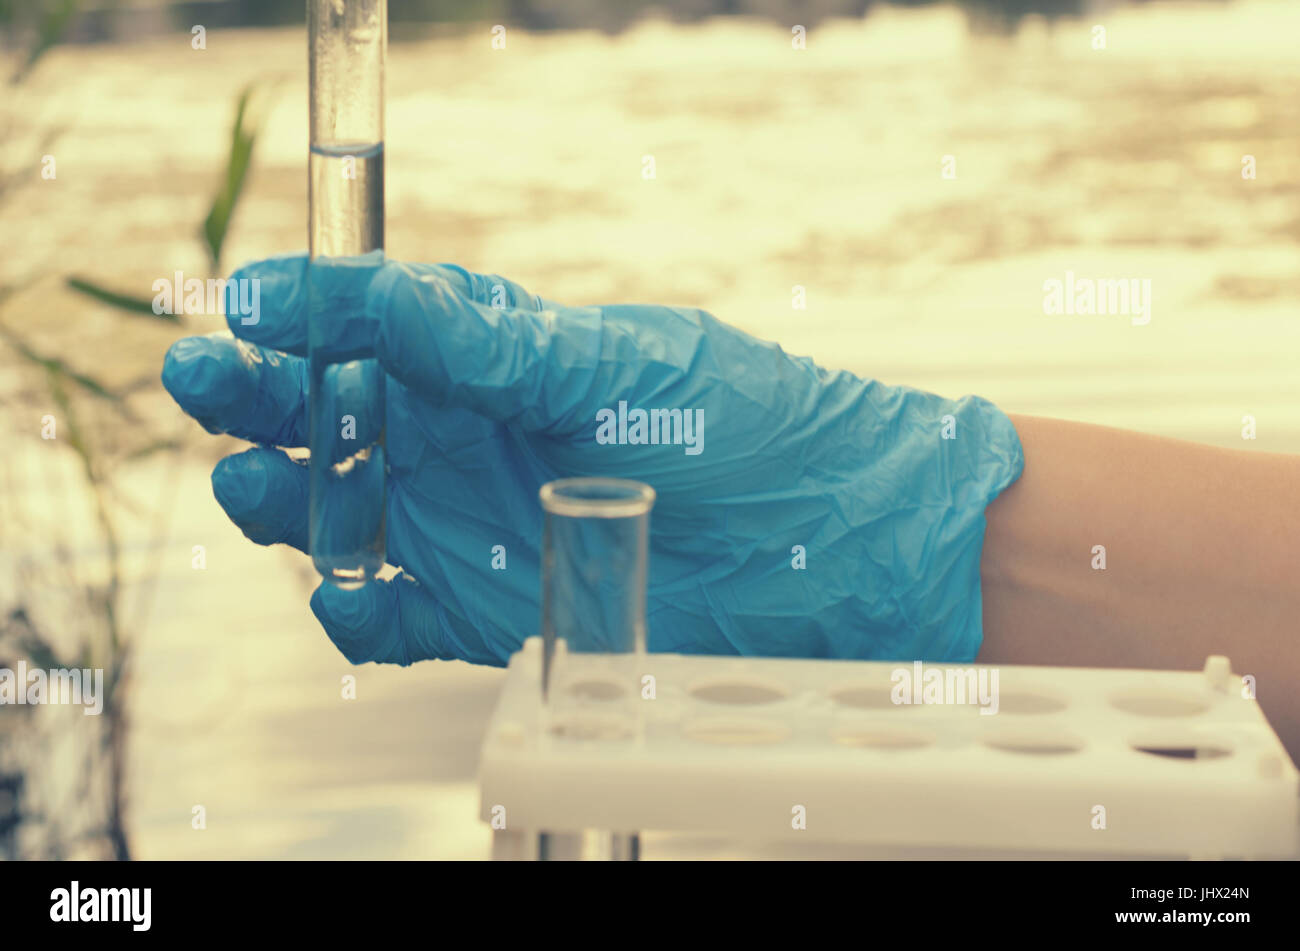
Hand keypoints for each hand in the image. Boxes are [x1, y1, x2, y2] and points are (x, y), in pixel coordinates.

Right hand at [162, 253, 1022, 666]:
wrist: (836, 547)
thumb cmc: (744, 428)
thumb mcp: (614, 364)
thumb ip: (488, 345)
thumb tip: (358, 295)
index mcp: (495, 355)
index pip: (374, 322)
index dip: (306, 309)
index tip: (248, 304)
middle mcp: (469, 435)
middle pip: (332, 411)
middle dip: (262, 395)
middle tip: (211, 380)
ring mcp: (471, 524)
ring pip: (341, 510)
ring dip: (287, 498)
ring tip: (264, 482)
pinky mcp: (488, 609)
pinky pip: (390, 615)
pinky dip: (351, 610)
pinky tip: (343, 591)